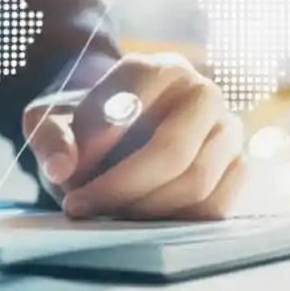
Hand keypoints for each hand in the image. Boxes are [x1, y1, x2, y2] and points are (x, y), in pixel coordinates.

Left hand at [23, 54, 246, 220]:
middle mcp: (202, 93)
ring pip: (197, 183)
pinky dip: (175, 221)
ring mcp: (227, 129)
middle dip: (122, 189)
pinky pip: (216, 206)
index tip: (64, 178)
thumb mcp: (54, 118)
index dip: (96, 150)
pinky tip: (141, 219)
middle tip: (81, 207)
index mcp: (160, 68)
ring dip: (145, 209)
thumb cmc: (90, 122)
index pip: (132, 110)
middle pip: (172, 151)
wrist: (124, 125)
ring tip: (109, 213)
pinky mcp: (237, 165)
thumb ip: (52, 137)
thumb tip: (63, 169)